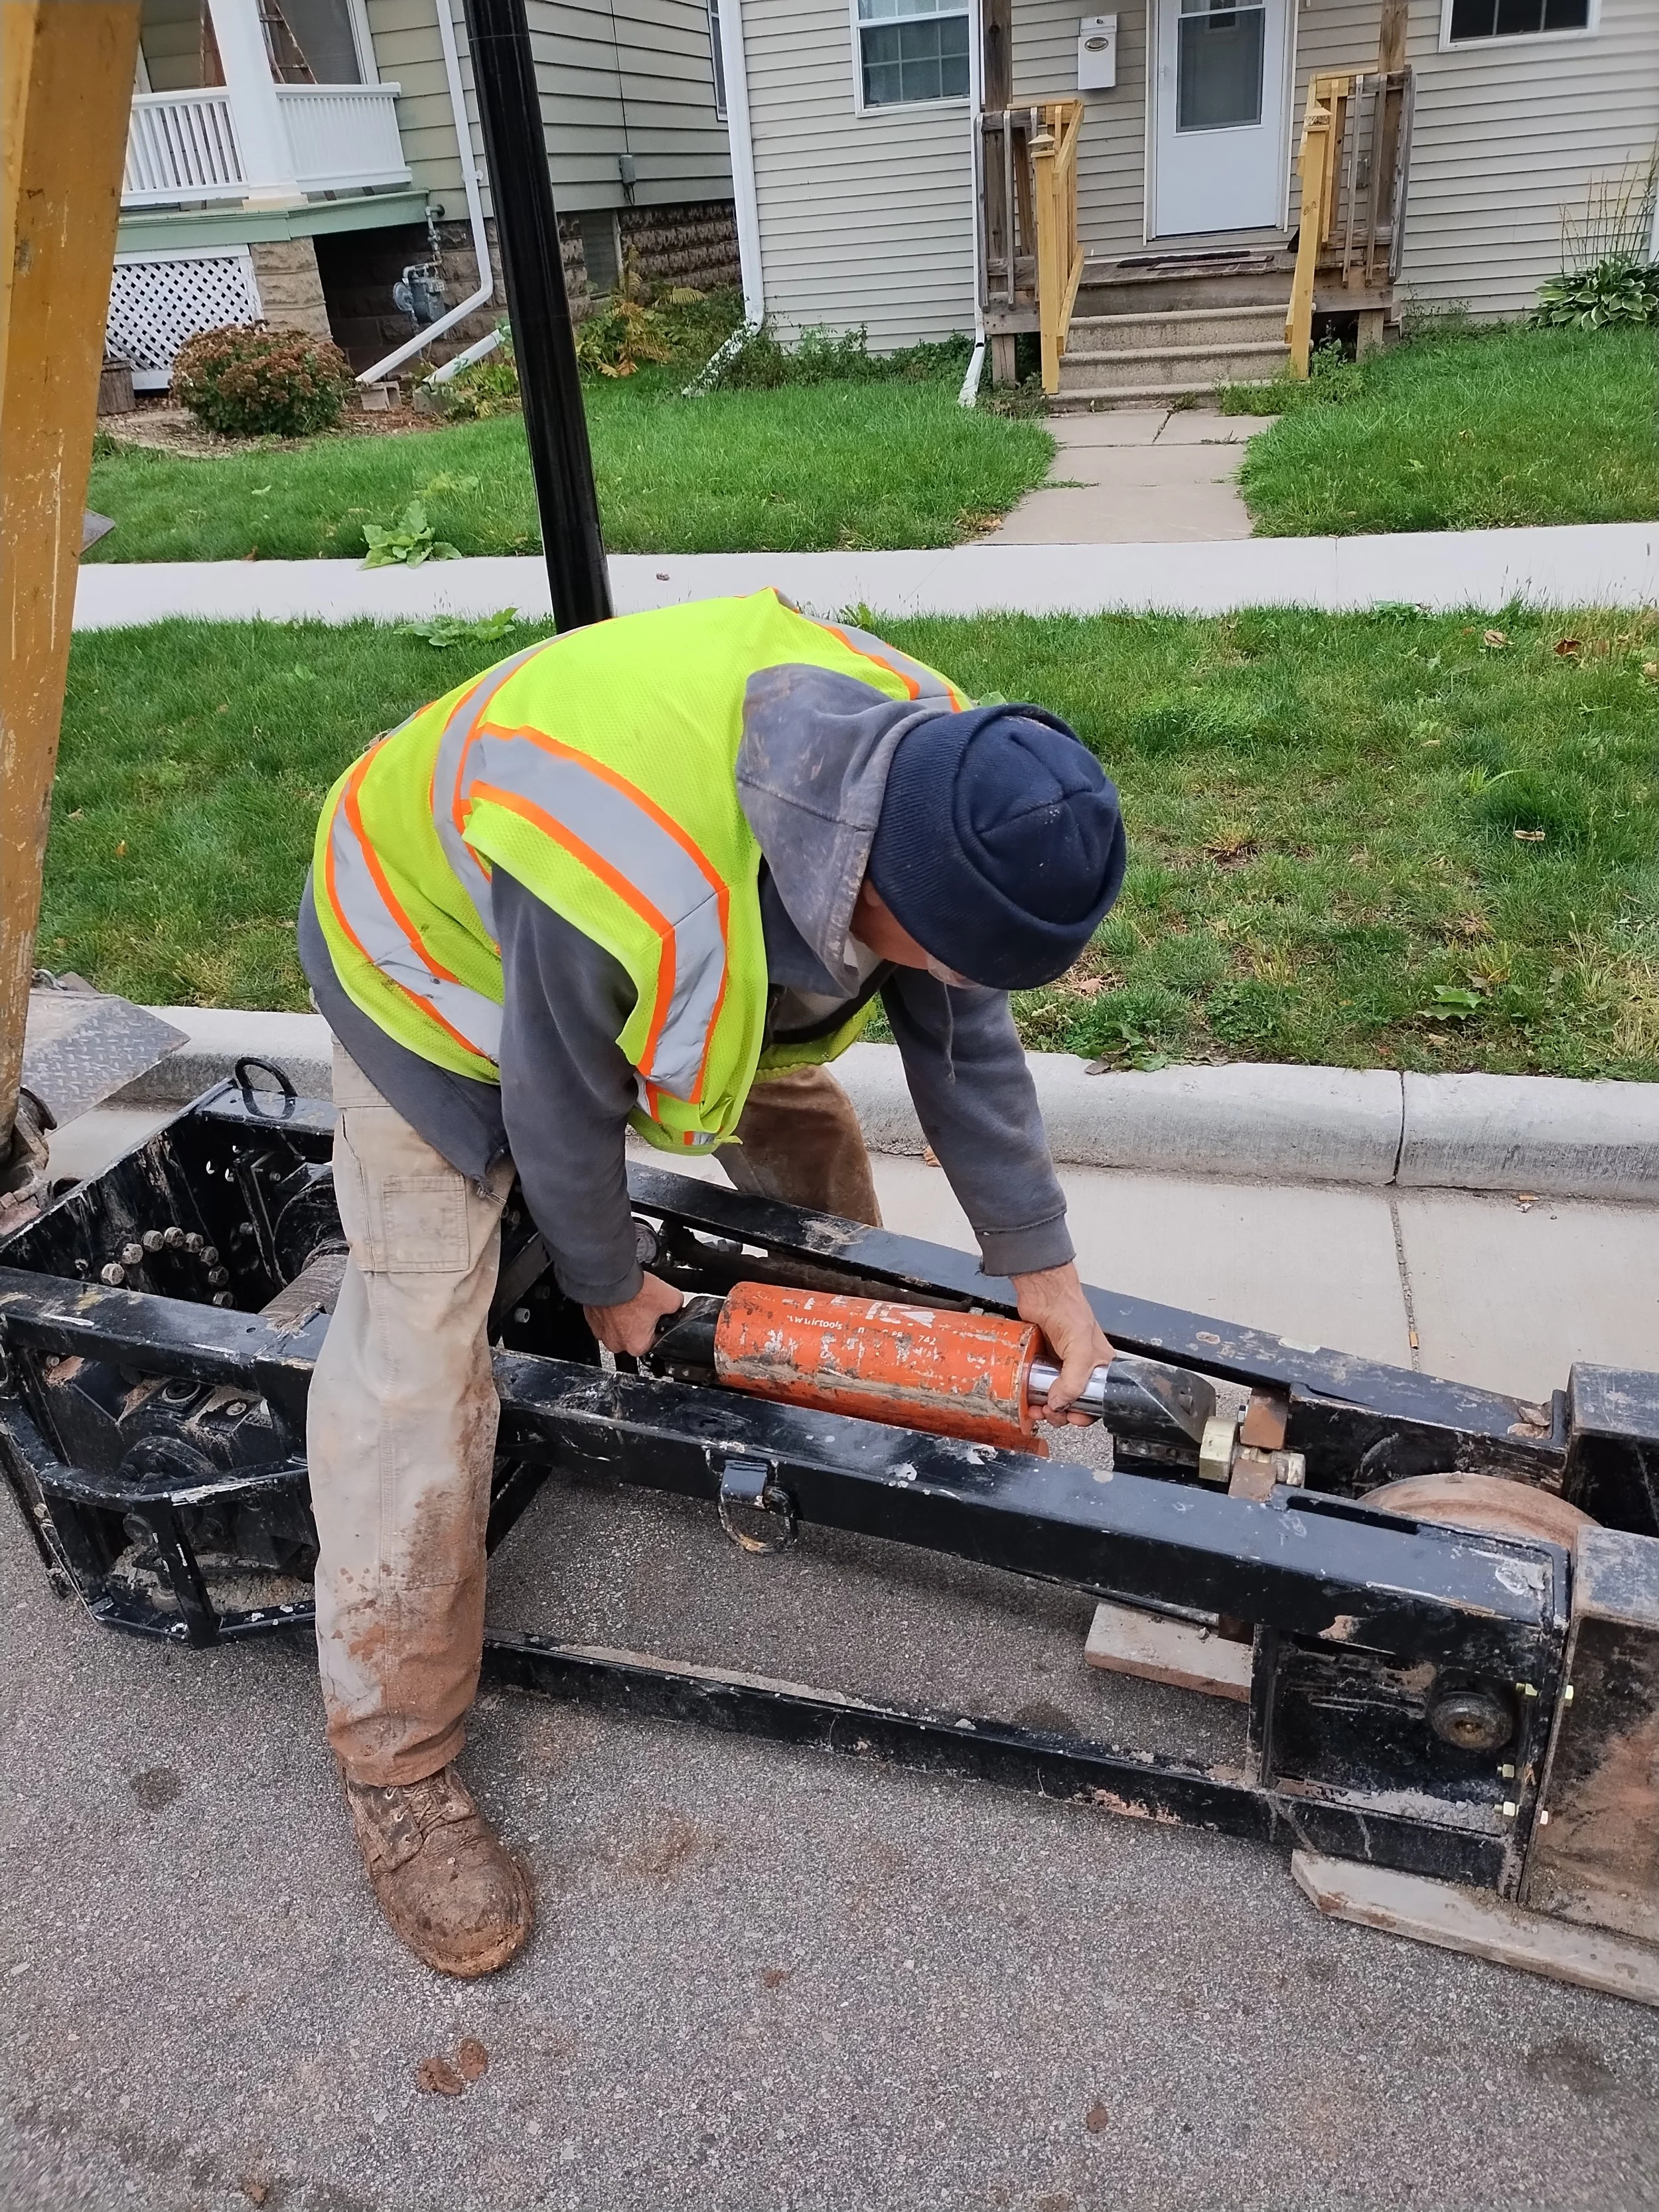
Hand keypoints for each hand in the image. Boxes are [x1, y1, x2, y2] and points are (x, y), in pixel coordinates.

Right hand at [584, 1271, 682, 1357]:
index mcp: (637, 1346)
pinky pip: (605, 1317)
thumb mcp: (671, 1298)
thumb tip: (677, 1306)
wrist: (609, 1277)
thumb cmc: (634, 1291)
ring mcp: (601, 1333)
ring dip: (624, 1316)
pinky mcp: (591, 1319)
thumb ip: (677, 1307)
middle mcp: (617, 1344)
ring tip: (630, 1300)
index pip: (654, 1340)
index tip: (656, 1314)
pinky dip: (611, 1309)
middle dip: (640, 1321)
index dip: (658, 1325)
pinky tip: (618, 1299)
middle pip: (635, 1334)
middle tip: (643, 1304)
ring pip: (619, 1326)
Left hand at [1011, 1262, 1113, 1424]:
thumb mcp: (1080, 1350)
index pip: (1097, 1400)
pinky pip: (1039, 1385)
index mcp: (1100, 1366)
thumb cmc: (1071, 1312)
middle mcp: (1082, 1368)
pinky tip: (1028, 1397)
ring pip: (1055, 1397)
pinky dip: (1033, 1395)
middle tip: (1050, 1413)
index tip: (1071, 1417)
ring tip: (1037, 1408)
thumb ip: (1073, 1381)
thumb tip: (1060, 1404)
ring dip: (1045, 1408)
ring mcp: (1061, 1365)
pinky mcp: (1043, 1361)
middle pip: (1074, 1403)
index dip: (1084, 1413)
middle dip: (1061, 1413)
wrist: (1043, 1294)